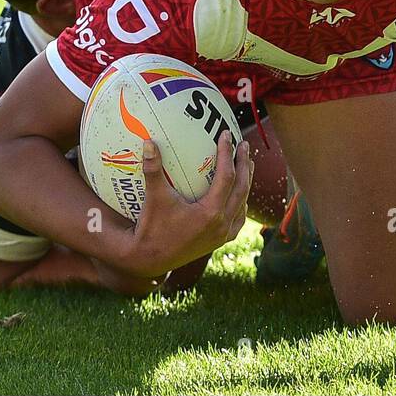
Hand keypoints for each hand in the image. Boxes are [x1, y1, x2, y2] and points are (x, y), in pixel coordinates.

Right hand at [122, 131, 251, 278]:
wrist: (148, 259)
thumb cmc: (151, 227)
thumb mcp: (154, 197)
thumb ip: (153, 169)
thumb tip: (149, 142)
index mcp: (210, 213)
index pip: (226, 177)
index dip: (228, 154)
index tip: (227, 135)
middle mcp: (221, 224)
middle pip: (242, 189)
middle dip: (244, 165)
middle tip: (244, 145)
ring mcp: (222, 235)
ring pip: (242, 204)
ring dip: (246, 183)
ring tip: (247, 165)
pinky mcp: (218, 242)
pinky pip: (237, 220)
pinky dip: (240, 204)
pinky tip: (239, 195)